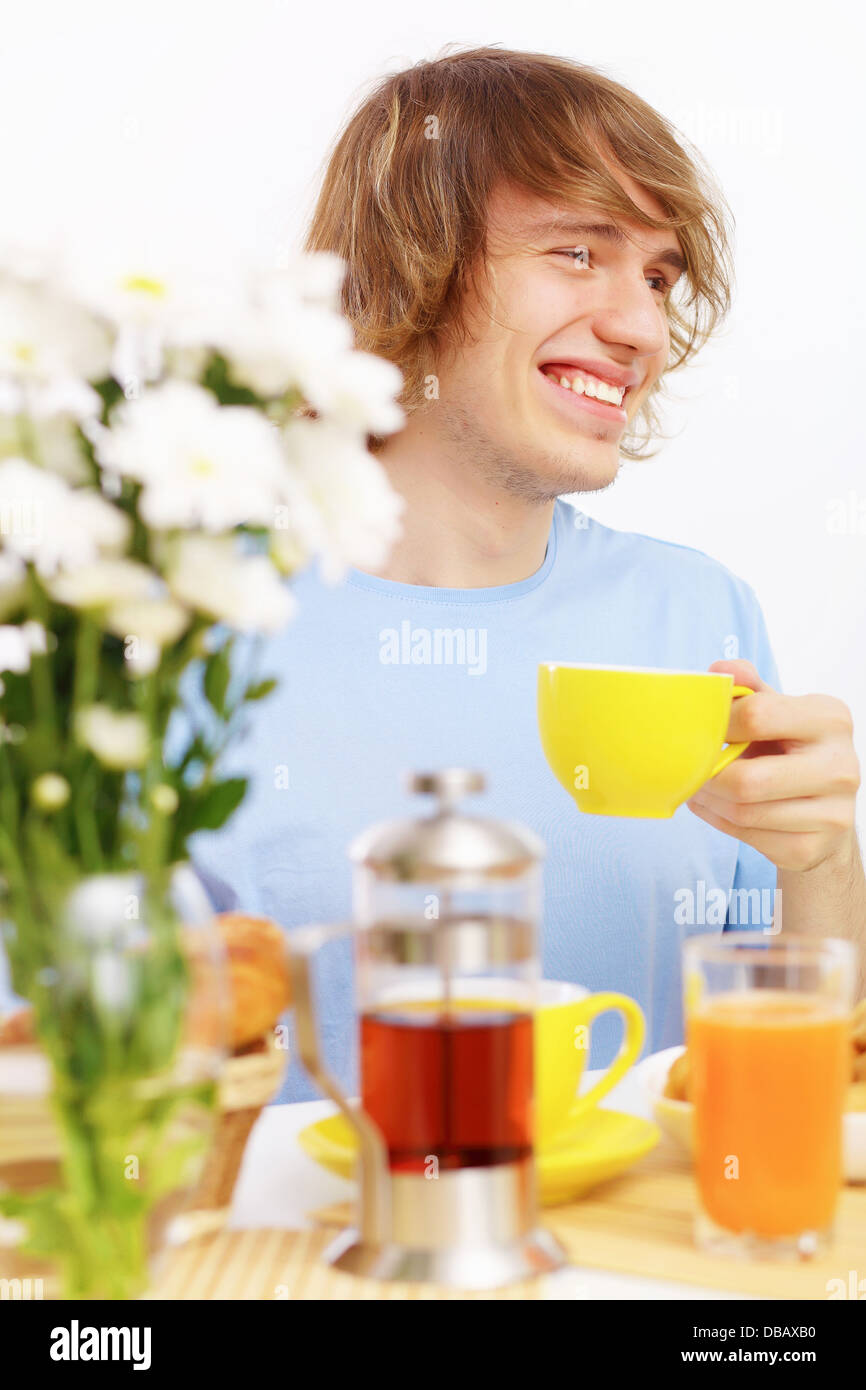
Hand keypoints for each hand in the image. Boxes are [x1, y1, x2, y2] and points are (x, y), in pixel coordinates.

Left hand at [686, 660, 860, 871]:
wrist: (822, 808)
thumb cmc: (790, 750)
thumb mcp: (775, 710)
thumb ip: (748, 687)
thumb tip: (720, 670)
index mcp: (830, 718)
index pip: (757, 715)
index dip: (719, 723)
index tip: (705, 728)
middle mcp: (841, 766)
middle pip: (748, 779)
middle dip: (708, 776)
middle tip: (691, 768)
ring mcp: (832, 813)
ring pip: (743, 811)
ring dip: (708, 799)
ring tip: (699, 786)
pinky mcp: (811, 849)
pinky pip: (748, 836)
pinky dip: (719, 821)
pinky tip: (715, 806)